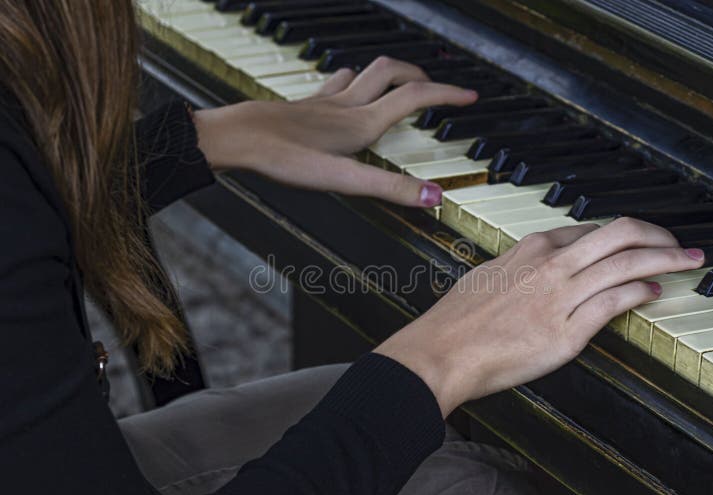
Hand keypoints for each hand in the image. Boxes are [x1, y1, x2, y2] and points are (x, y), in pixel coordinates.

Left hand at [194, 57, 477, 206]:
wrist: (236, 138)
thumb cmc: (283, 157)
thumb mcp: (342, 179)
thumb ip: (389, 189)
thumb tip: (433, 198)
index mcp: (361, 122)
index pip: (414, 98)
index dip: (446, 95)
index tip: (470, 96)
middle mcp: (345, 106)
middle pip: (389, 73)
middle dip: (418, 75)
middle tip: (435, 87)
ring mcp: (323, 104)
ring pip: (362, 74)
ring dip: (385, 74)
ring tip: (397, 83)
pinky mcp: (303, 107)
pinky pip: (333, 83)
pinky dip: (349, 81)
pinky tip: (341, 92)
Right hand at [374, 218, 705, 415]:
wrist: (441, 351)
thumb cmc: (458, 320)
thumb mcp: (491, 277)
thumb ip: (524, 269)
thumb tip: (546, 268)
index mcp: (532, 249)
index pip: (591, 230)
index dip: (624, 235)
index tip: (638, 243)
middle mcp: (551, 265)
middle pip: (620, 235)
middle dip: (659, 236)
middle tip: (678, 245)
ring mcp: (561, 296)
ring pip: (627, 264)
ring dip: (666, 260)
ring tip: (687, 262)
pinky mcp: (566, 332)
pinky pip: (615, 303)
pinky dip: (640, 293)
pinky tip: (653, 292)